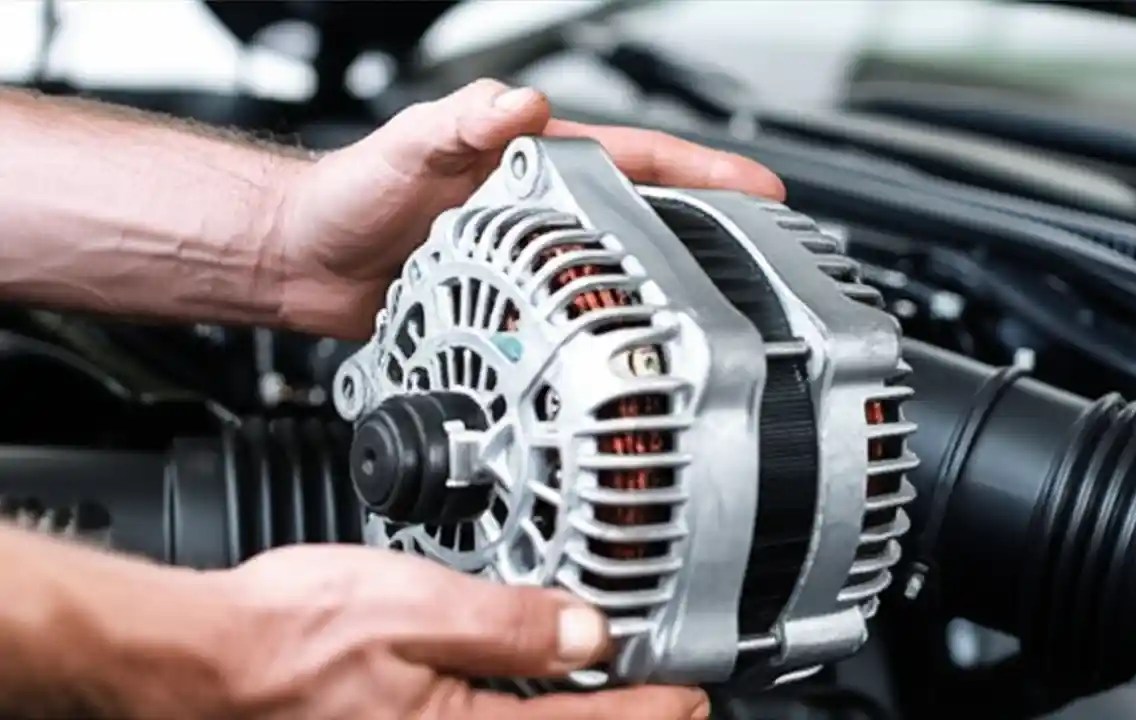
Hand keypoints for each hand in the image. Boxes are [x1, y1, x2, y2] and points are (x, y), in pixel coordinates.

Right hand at [202, 544, 708, 719]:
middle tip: (668, 701)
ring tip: (609, 696)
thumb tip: (587, 631)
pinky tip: (527, 695)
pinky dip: (522, 717)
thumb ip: (512, 624)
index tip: (690, 693)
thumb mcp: (417, 605)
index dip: (654, 709)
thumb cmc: (288, 636)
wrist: (205, 661)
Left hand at [270, 78, 784, 339]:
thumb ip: (464, 124)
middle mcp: (542, 211)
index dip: (706, 173)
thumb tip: (522, 106)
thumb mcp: (411, 145)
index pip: (640, 159)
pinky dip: (606, 333)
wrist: (303, 258)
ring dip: (667, 290)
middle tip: (771, 262)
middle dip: (713, 235)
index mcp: (535, 162)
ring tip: (723, 317)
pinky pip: (572, 317)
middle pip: (648, 218)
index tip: (763, 190)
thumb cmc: (351, 193)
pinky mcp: (508, 307)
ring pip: (617, 273)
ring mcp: (529, 260)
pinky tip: (627, 355)